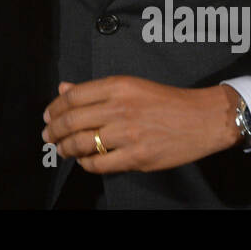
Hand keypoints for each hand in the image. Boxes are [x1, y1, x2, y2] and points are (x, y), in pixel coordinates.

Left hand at [42, 76, 240, 173]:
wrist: (202, 119)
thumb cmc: (167, 101)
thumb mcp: (131, 85)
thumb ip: (95, 89)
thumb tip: (64, 88)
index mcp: (118, 86)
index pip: (73, 96)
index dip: (54, 107)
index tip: (48, 115)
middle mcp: (120, 108)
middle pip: (72, 120)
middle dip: (54, 130)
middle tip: (48, 135)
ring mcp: (128, 134)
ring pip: (82, 143)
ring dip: (66, 148)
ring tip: (62, 149)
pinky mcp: (138, 157)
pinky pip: (100, 164)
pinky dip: (86, 164)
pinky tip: (84, 161)